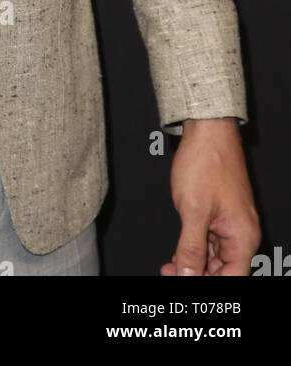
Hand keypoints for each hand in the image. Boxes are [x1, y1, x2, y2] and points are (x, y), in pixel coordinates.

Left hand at [159, 118, 260, 275]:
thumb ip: (190, 247)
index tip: (182, 281)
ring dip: (193, 262)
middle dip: (196, 274)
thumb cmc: (206, 161)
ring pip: (214, 256)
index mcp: (242, 236)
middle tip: (170, 272)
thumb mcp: (193, 210)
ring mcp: (231, 221)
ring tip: (169, 264)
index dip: (205, 283)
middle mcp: (241, 231)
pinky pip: (210, 239)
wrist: (207, 129)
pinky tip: (178, 251)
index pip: (231, 278)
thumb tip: (186, 274)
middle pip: (222, 270)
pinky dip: (194, 247)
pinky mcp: (220, 212)